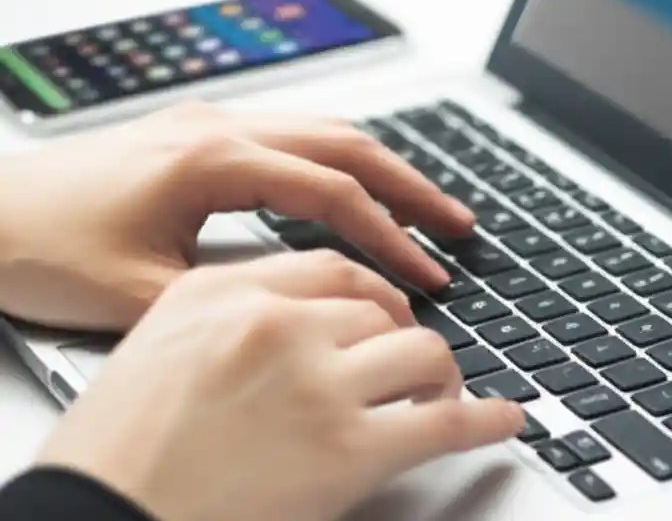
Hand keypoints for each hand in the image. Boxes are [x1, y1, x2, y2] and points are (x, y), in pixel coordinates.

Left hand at [0, 101, 471, 330]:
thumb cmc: (38, 247)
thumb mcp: (142, 295)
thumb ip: (238, 299)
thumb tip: (310, 315)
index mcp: (212, 159)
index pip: (333, 195)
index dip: (390, 239)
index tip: (427, 275)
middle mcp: (217, 128)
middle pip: (346, 145)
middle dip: (411, 186)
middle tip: (459, 223)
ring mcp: (207, 125)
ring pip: (322, 134)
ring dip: (380, 170)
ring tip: (423, 208)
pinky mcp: (195, 137)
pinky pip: (291, 139)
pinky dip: (338, 167)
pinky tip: (351, 195)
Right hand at [37, 252, 523, 520]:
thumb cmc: (110, 459)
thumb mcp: (153, 354)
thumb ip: (227, 322)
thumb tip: (295, 325)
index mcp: (220, 293)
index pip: (329, 270)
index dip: (372, 293)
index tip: (388, 308)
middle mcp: (275, 324)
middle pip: (378, 310)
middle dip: (400, 338)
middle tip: (409, 361)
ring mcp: (317, 382)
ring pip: (421, 352)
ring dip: (439, 375)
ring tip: (439, 396)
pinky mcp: (349, 449)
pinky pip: (445, 422)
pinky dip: (486, 420)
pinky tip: (503, 420)